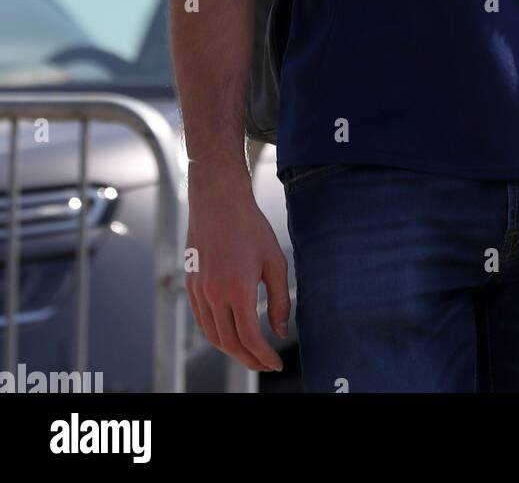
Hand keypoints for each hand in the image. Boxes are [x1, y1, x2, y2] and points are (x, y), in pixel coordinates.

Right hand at [185, 163, 289, 372]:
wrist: (218, 202)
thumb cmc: (250, 227)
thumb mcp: (275, 261)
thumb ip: (279, 300)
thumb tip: (280, 332)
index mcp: (237, 289)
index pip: (249, 338)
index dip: (263, 356)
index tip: (276, 363)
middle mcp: (213, 294)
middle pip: (229, 343)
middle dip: (248, 360)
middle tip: (265, 364)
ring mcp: (198, 291)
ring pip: (212, 336)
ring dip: (231, 350)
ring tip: (250, 353)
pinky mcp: (190, 285)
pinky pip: (201, 321)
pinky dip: (216, 334)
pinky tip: (231, 333)